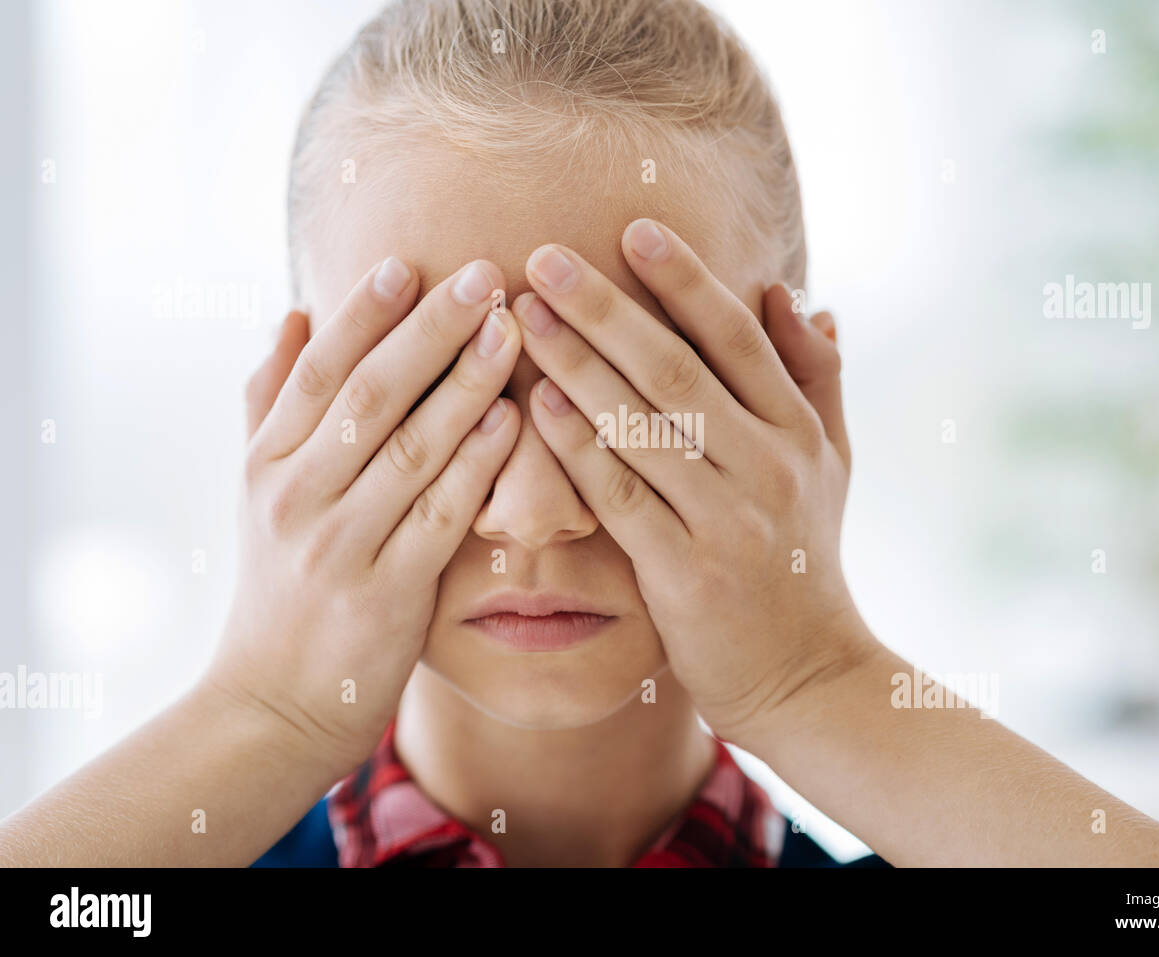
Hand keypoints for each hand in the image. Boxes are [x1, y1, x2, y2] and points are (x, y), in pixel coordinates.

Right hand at [207, 256, 521, 773]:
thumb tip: (289, 313)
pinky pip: (439, 516)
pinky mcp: (385, 592)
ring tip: (512, 328)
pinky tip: (514, 421)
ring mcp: (340, 545)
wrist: (272, 701)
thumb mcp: (256, 491)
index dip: (363, 314)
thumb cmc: (279, 586)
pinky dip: (475, 465)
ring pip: (410, 447)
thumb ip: (271, 402)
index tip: (409, 261)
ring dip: (465, 383)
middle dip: (429, 330)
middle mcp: (296, 495)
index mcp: (267, 462)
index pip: (319, 371)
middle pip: (369, 395)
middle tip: (486, 274)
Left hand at [513, 219, 870, 746]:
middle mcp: (769, 466)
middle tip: (545, 256)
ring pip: (643, 426)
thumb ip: (817, 378)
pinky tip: (536, 403)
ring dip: (579, 365)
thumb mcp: (833, 464)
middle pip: (679, 370)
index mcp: (799, 432)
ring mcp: (728, 519)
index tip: (633, 229)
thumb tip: (800, 296)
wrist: (807, 676)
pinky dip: (579, 447)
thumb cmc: (808, 561)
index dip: (686, 280)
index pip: (738, 339)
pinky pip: (620, 495)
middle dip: (609, 308)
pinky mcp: (685, 572)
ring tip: (523, 316)